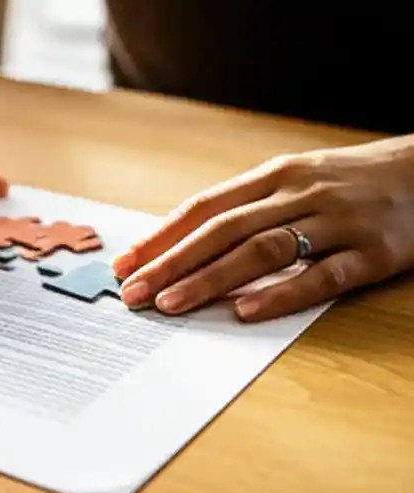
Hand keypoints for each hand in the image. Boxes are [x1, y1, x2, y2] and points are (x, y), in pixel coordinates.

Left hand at [113, 135, 413, 321]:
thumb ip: (247, 209)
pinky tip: (245, 312)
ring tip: (171, 303)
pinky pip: (322, 275)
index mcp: (275, 175)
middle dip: (171, 263)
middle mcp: (301, 194)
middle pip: (224, 230)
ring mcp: (338, 221)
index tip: (124, 264)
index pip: (205, 208)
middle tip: (132, 292)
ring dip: (210, 279)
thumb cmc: (352, 183)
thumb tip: (180, 245)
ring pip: (263, 251)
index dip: (162, 237)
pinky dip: (281, 293)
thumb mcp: (296, 182)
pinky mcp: (374, 252)